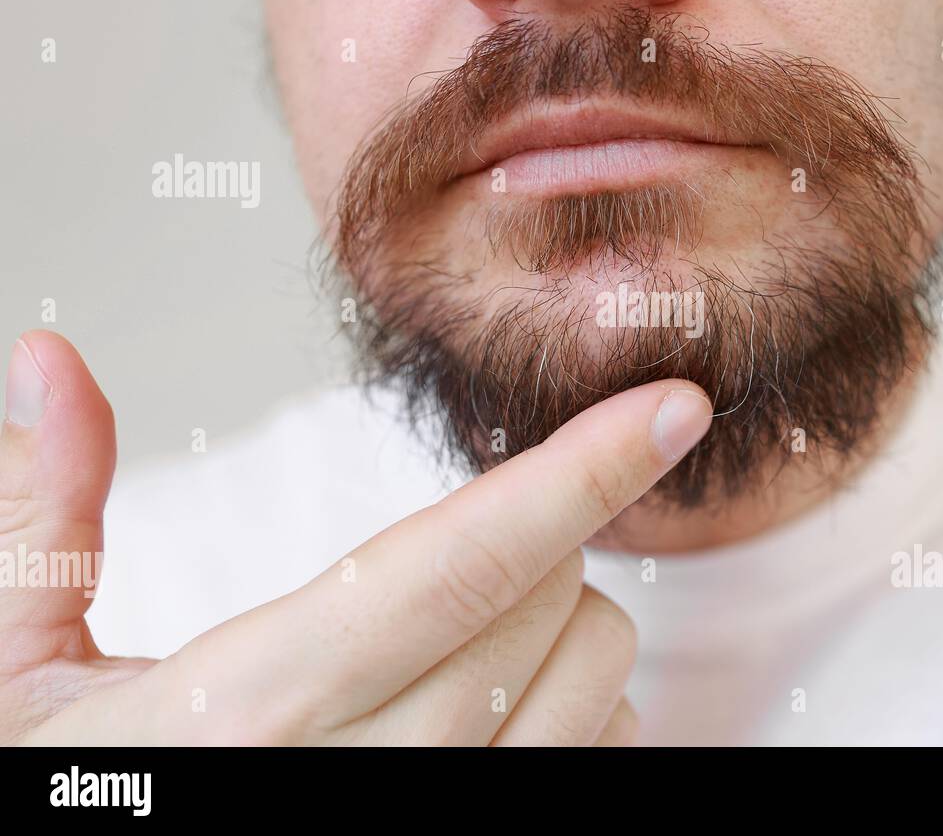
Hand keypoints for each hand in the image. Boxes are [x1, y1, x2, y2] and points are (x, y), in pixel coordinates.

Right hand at [0, 331, 711, 744]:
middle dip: (540, 538)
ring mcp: (434, 831)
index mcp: (251, 715)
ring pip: (600, 686)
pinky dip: (582, 708)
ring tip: (464, 630)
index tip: (671, 407)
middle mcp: (366, 784)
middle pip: (551, 610)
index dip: (579, 472)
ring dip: (565, 621)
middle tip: (448, 552)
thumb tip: (50, 360)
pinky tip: (496, 707)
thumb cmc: (69, 795)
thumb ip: (48, 521)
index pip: (456, 565)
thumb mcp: (17, 676)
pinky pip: (601, 758)